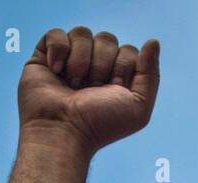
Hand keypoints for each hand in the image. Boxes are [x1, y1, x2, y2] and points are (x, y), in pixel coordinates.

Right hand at [19, 27, 160, 157]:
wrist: (64, 132)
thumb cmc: (100, 125)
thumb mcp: (138, 107)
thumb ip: (151, 74)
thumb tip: (153, 41)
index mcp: (115, 76)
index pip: (128, 51)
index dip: (123, 68)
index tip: (113, 91)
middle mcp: (93, 66)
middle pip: (107, 39)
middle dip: (103, 64)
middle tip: (92, 90)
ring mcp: (69, 60)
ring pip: (83, 33)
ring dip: (81, 60)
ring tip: (74, 85)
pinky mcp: (44, 57)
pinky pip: (56, 33)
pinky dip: (58, 49)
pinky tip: (56, 70)